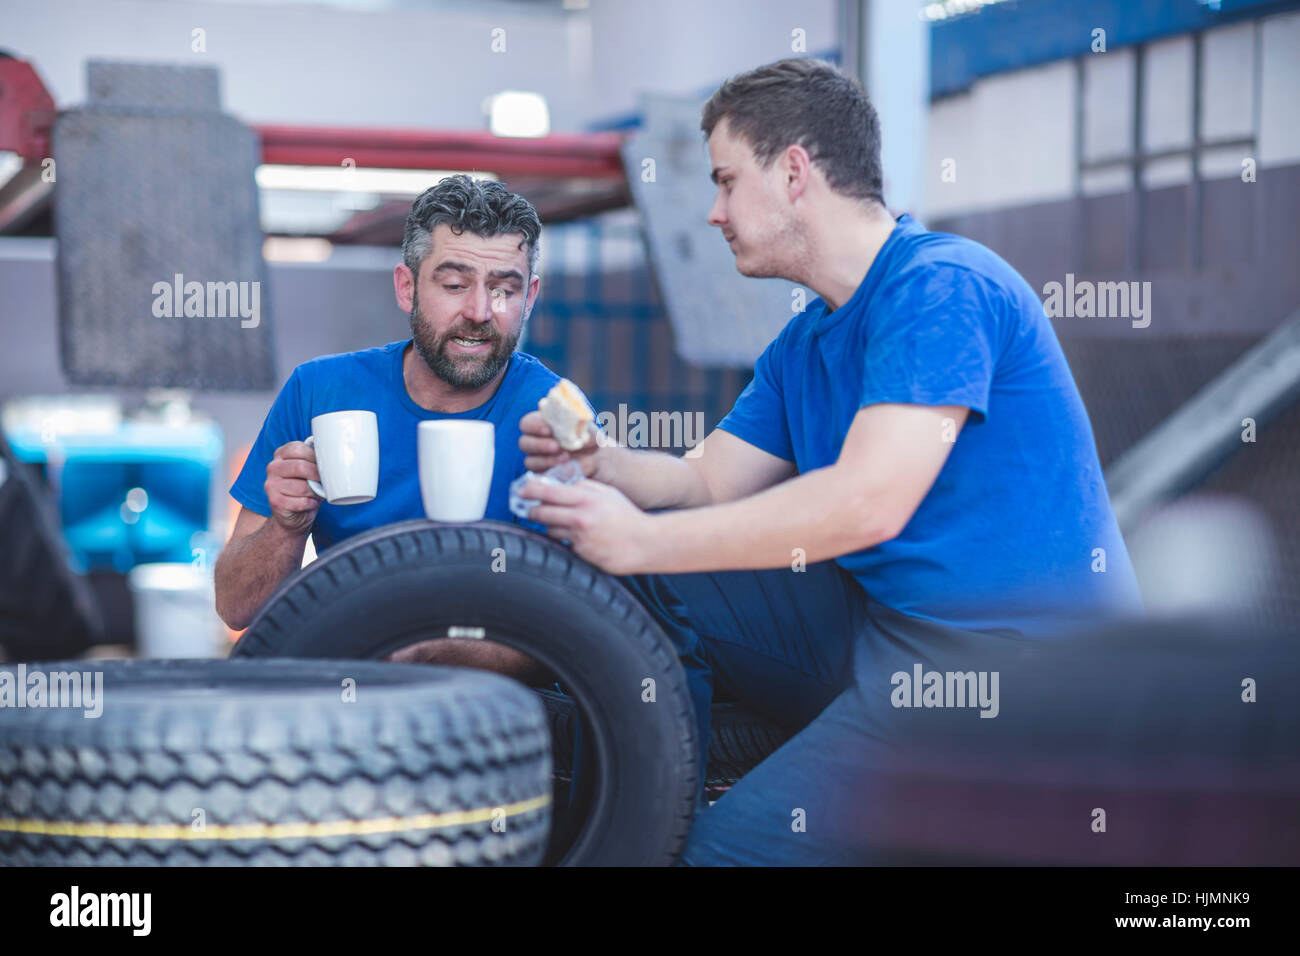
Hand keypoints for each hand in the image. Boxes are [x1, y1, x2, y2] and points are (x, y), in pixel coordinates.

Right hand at [265, 440, 321, 535]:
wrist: (293, 514)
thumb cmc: (305, 487)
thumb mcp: (309, 470)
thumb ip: (314, 460)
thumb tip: (332, 456)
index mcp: (280, 454)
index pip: (298, 449)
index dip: (315, 457)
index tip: (323, 465)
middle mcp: (273, 468)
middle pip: (300, 466)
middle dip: (317, 475)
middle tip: (323, 481)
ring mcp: (272, 485)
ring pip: (302, 487)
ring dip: (315, 492)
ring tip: (315, 493)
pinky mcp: (276, 502)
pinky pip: (301, 502)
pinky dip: (311, 504)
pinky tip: (310, 503)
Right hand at [519, 410, 603, 478]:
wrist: (594, 457)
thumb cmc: (587, 438)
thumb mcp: (588, 430)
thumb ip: (583, 431)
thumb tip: (581, 437)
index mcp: (541, 424)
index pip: (527, 423)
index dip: (534, 426)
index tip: (549, 429)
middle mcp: (535, 441)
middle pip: (524, 443)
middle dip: (539, 444)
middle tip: (556, 446)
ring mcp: (537, 459)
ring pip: (530, 460)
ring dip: (546, 459)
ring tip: (566, 457)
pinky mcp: (542, 474)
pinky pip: (538, 475)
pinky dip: (550, 471)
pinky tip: (564, 467)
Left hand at [523, 477, 655, 574]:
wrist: (645, 543)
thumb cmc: (628, 516)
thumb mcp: (608, 493)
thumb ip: (584, 486)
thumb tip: (560, 482)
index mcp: (586, 499)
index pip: (548, 492)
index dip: (530, 490)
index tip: (521, 490)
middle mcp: (580, 518)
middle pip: (541, 512)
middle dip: (533, 510)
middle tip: (531, 508)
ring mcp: (579, 537)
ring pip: (550, 529)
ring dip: (550, 525)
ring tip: (559, 522)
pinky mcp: (581, 553)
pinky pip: (564, 544)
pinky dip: (565, 540)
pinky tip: (577, 537)